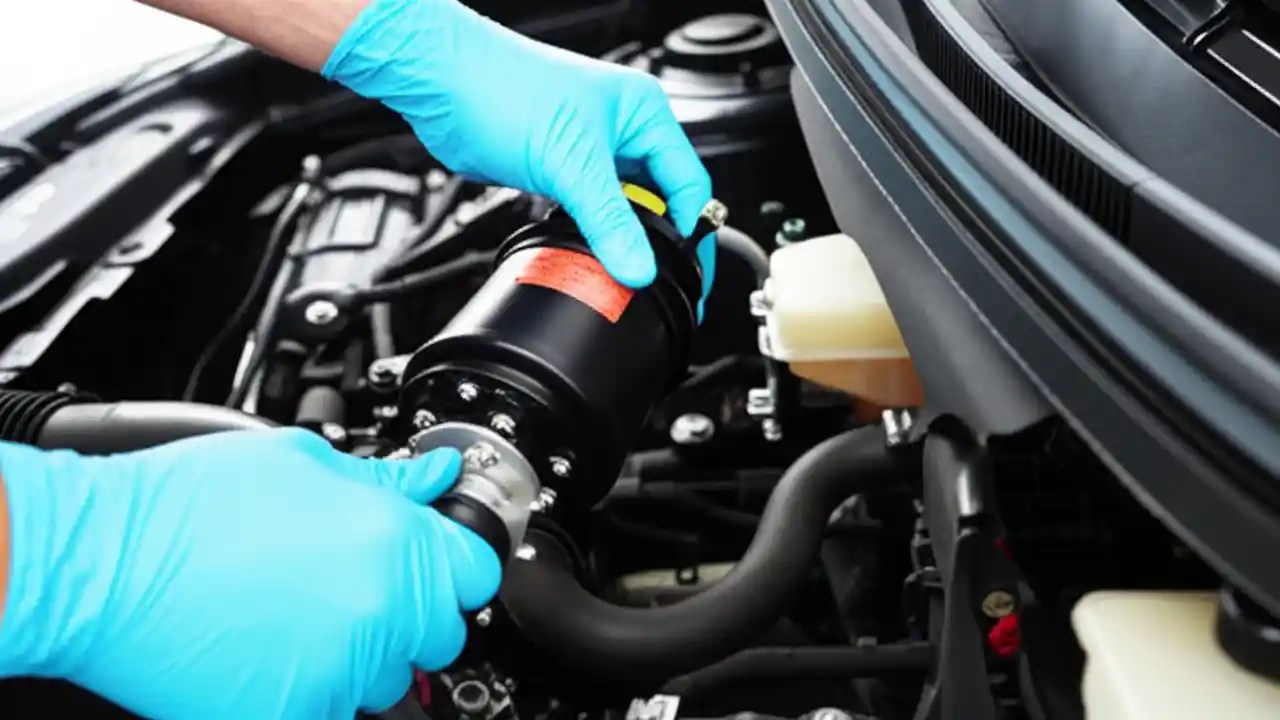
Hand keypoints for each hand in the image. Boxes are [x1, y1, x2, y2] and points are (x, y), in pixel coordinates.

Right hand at [0, 429, 498, 718]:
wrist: (102, 565)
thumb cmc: (190, 506)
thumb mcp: (301, 463)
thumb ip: (384, 481)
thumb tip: (433, 478)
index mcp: (394, 541)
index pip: (474, 573)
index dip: (452, 567)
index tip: (431, 569)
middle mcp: (381, 608)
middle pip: (438, 633)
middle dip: (407, 615)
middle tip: (348, 592)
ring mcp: (342, 670)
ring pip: (385, 680)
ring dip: (359, 656)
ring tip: (294, 618)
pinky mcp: (297, 713)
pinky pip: (332, 710)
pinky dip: (310, 691)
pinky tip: (271, 655)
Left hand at [321, 0, 716, 313]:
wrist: (443, 83)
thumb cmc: (504, 87)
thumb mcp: (571, 164)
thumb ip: (609, 222)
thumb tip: (639, 267)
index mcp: (644, 114)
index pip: (688, 183)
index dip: (692, 230)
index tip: (687, 269)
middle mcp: (623, 130)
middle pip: (658, 199)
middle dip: (658, 238)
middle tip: (656, 276)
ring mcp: (590, 150)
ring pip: (622, 207)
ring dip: (621, 236)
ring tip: (620, 267)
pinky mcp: (560, 168)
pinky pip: (590, 210)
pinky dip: (592, 233)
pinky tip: (587, 250)